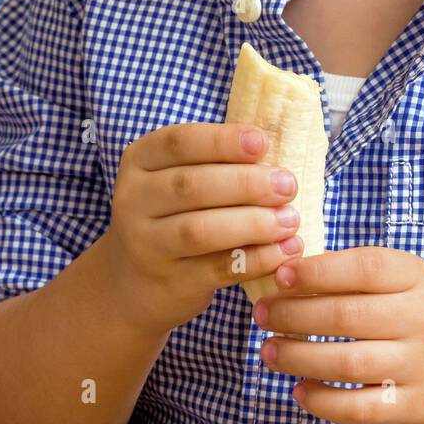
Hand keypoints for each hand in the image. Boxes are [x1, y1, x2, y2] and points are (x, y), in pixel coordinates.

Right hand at [102, 122, 304, 335]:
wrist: (134, 281)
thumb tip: (281, 144)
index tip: (262, 142)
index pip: (178, 143)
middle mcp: (133, 200)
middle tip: (288, 185)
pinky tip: (284, 251)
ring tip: (290, 219)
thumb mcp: (178, 178)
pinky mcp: (169, 282)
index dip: (222, 141)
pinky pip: (217, 269)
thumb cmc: (174, 213)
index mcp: (139, 161)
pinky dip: (256, 259)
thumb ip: (217, 161)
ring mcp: (147, 245)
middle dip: (247, 183)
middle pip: (192, 186)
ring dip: (253, 223)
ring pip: (201, 230)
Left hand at [253, 246, 423, 423]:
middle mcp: (420, 319)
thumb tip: (289, 273)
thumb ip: (356, 274)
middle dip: (294, 315)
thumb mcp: (404, 280)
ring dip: (299, 357)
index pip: (362, 268)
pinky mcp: (413, 407)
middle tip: (261, 315)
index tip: (280, 276)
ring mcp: (418, 365)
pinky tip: (298, 390)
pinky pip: (359, 407)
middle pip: (347, 316)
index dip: (317, 272)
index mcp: (414, 278)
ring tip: (269, 352)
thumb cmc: (422, 314)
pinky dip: (322, 401)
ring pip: (348, 362)